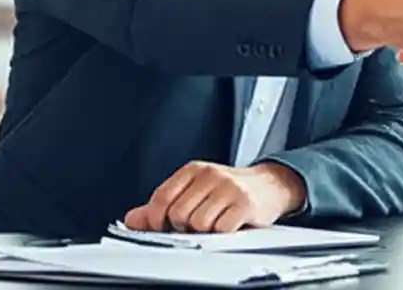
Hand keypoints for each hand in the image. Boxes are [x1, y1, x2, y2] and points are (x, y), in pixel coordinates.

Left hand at [123, 161, 304, 232]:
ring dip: (205, 231)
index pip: (161, 197)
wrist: (270, 185)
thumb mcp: (194, 191)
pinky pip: (221, 229)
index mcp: (193, 170)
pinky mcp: (245, 203)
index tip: (162, 228)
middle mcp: (210, 174)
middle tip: (198, 223)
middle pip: (179, 214)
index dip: (156, 219)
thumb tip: (132, 220)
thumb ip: (162, 205)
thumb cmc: (228, 191)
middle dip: (184, 226)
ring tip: (215, 222)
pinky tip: (229, 224)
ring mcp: (229, 188)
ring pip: (198, 224)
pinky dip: (222, 234)